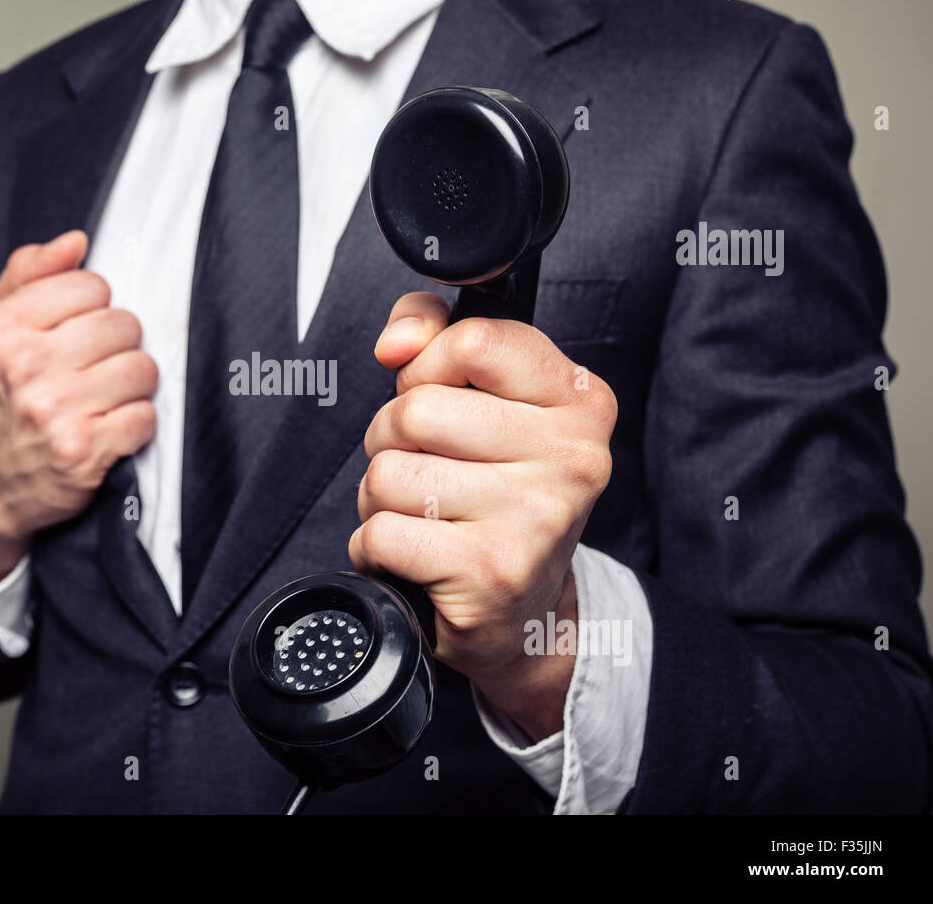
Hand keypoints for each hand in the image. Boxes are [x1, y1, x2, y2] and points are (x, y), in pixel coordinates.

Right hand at [0, 230, 157, 592]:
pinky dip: (135, 426)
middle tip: (94, 370)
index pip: (92, 286)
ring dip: (132, 387)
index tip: (77, 334)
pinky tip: (108, 430)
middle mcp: (27, 365)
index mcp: (3, 327)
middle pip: (124, 325)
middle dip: (118, 347)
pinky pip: (145, 417)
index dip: (93, 309)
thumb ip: (27, 277)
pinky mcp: (84, 451)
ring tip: (104, 399)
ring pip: (142, 369)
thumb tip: (75, 240)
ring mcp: (55, 410)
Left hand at [349, 292, 616, 739]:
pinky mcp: (490, 573)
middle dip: (392, 439)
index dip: (427, 366)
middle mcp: (572, 458)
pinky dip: (374, 546)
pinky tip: (414, 556)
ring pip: (389, 472)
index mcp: (580, 401)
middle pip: (417, 409)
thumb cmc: (496, 493)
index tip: (435, 394)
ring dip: (380, 498)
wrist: (524, 613)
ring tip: (422, 516)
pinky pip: (380, 532)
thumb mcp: (486, 401)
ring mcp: (535, 519)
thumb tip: (396, 340)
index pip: (474, 340)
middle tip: (425, 468)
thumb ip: (435, 339)